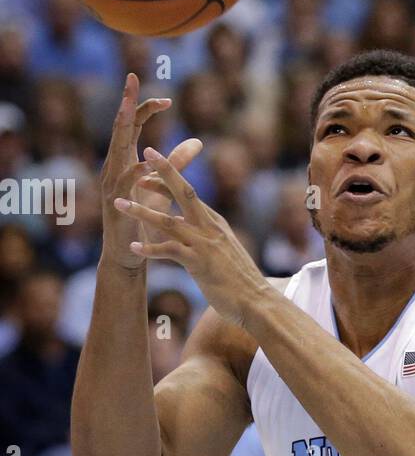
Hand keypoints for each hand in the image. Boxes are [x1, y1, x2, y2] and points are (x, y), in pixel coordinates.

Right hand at [100, 73, 200, 271]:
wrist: (129, 252)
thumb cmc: (145, 217)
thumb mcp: (164, 186)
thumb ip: (176, 163)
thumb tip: (197, 141)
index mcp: (125, 160)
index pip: (133, 126)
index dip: (146, 109)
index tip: (165, 97)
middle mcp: (114, 166)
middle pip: (120, 127)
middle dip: (126, 102)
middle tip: (132, 79)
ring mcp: (111, 182)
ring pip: (117, 148)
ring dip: (124, 126)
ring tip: (131, 107)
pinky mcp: (115, 201)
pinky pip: (124, 181)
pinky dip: (135, 171)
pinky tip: (146, 162)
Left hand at [113, 147, 269, 324]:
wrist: (256, 302)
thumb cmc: (238, 281)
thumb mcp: (222, 251)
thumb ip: (205, 236)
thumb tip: (186, 227)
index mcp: (214, 223)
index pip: (188, 193)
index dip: (167, 177)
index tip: (149, 166)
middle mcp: (210, 228)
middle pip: (184, 192)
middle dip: (162, 172)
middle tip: (144, 153)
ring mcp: (205, 244)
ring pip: (168, 221)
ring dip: (141, 212)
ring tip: (118, 203)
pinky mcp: (200, 264)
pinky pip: (170, 252)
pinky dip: (150, 250)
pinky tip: (133, 248)